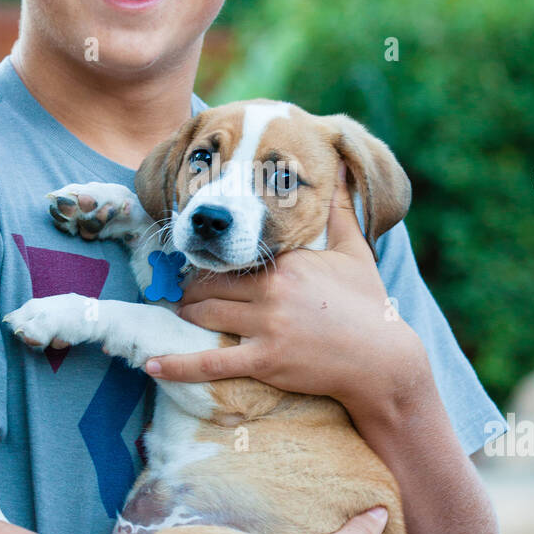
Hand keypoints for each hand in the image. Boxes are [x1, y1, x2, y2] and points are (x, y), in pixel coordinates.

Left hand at [144, 163, 424, 411]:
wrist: (383, 359)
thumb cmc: (370, 306)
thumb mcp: (357, 251)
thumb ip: (342, 209)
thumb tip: (343, 168)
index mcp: (287, 263)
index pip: (234, 259)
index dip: (213, 264)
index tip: (202, 263)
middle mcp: (271, 290)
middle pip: (212, 285)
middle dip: (192, 289)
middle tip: (181, 292)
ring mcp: (266, 326)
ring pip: (206, 315)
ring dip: (186, 315)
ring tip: (177, 315)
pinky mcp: (265, 360)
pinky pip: (210, 363)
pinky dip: (177, 364)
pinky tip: (150, 365)